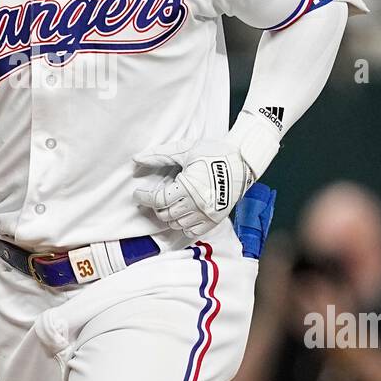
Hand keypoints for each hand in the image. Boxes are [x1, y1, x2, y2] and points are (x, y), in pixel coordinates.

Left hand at [133, 137, 253, 238]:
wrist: (243, 161)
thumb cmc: (215, 152)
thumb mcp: (186, 149)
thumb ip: (159, 155)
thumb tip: (136, 159)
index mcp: (188, 186)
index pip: (159, 200)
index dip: (144, 198)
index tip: (138, 194)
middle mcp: (197, 203)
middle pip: (166, 215)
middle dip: (156, 206)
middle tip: (156, 197)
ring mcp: (207, 213)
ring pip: (177, 225)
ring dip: (169, 216)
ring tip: (170, 204)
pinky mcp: (215, 219)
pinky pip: (192, 231)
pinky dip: (184, 225)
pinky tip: (184, 213)